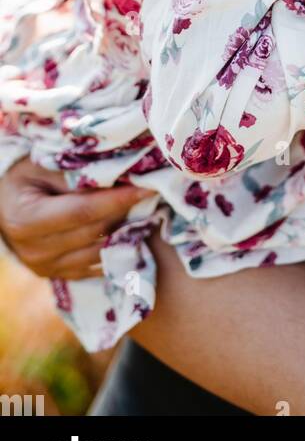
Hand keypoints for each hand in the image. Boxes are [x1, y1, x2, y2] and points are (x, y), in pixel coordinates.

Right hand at [0, 158, 152, 280]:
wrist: (5, 204)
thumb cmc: (25, 176)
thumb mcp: (43, 165)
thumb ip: (77, 173)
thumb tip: (120, 174)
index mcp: (27, 219)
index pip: (83, 212)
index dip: (117, 200)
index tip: (146, 187)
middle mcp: (35, 251)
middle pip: (94, 233)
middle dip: (126, 213)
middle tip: (153, 194)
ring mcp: (45, 268)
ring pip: (99, 253)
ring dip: (125, 233)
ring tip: (146, 211)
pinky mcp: (58, 275)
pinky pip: (95, 266)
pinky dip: (115, 249)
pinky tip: (131, 230)